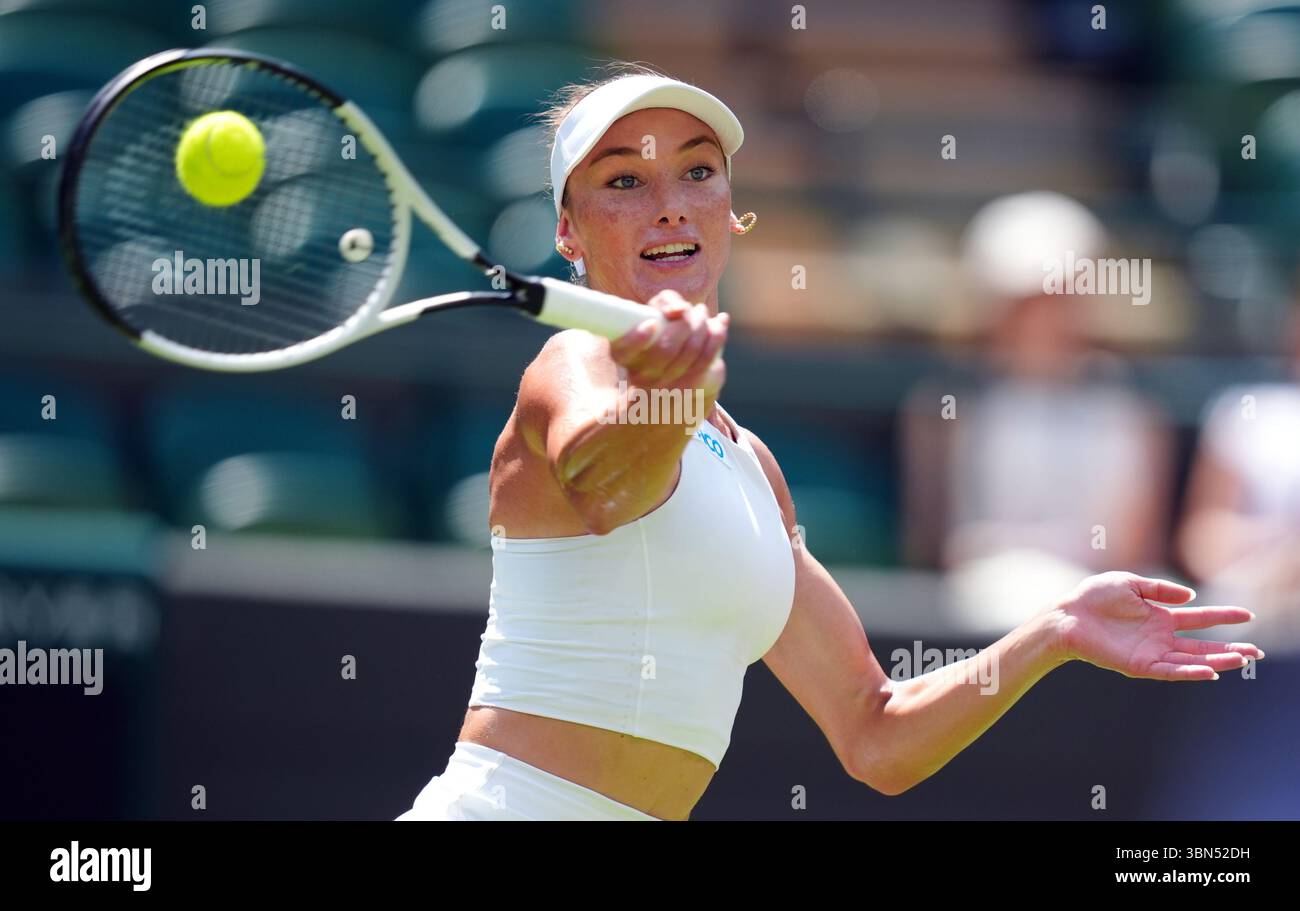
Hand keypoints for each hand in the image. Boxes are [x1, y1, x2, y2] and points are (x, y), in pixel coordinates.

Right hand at [609, 289, 727, 401]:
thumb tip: (679, 310)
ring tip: (701, 311)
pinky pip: (707, 359)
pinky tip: (721, 321)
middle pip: (666, 349)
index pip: (624, 351)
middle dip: (684, 324)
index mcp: (625, 355)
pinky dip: (717, 335)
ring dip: (701, 324)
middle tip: (689, 309)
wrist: (675, 367)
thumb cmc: (660, 329)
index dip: (637, 339)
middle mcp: (642, 375)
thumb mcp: (654, 312)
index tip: (651, 324)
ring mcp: (666, 385)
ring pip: (690, 351)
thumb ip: (664, 302)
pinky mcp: (691, 385)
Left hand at [1052, 571, 1263, 679]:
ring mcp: (1151, 652)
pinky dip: (1190, 671)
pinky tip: (1210, 670)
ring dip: (1217, 661)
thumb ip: (1160, 590)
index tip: (1247, 615)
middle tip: (1256, 652)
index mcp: (1160, 616)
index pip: (1199, 618)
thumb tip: (1190, 597)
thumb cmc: (1093, 597)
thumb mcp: (1129, 583)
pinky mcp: (1138, 665)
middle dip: (1230, 649)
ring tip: (1242, 661)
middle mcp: (1160, 637)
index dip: (1223, 617)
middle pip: (1202, 644)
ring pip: (1191, 660)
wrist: (1068, 614)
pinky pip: (1169, 671)